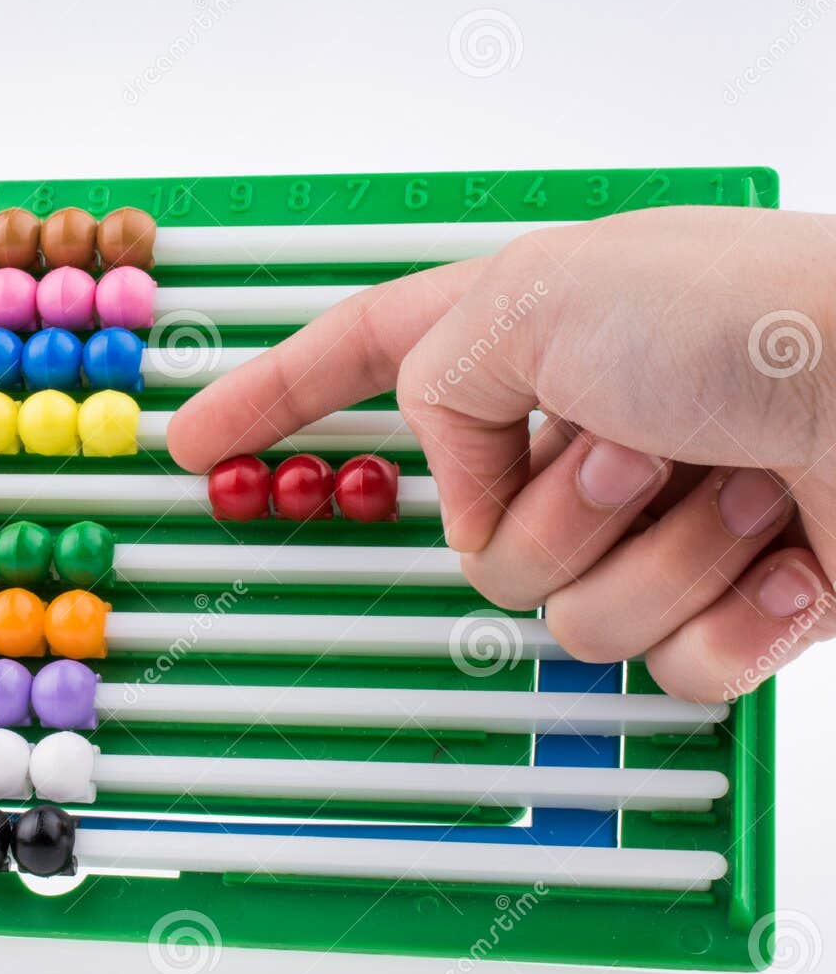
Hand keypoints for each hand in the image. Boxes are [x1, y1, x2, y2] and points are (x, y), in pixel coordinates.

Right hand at [168, 205, 835, 701]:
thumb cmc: (754, 317)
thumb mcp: (536, 303)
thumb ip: (431, 386)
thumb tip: (456, 482)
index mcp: (523, 340)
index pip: (358, 363)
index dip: (268, 403)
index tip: (197, 445)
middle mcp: (579, 435)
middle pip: (471, 538)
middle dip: (558, 509)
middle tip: (638, 439)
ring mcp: (650, 526)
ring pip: (565, 619)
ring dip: (656, 555)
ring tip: (733, 480)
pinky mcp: (726, 603)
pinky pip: (666, 670)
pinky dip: (732, 616)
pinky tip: (790, 549)